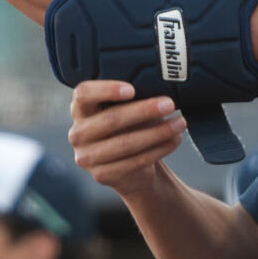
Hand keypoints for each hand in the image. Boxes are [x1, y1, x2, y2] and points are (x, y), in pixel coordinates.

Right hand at [68, 81, 187, 195]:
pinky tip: (174, 140)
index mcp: (80, 109)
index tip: (132, 90)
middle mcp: (78, 133)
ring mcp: (87, 157)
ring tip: (179, 123)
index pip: (83, 93)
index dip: (106, 90)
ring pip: (125, 143)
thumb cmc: (127, 128)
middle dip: (144, 111)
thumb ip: (131, 97)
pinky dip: (159, 150)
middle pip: (110, 119)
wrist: (128, 167)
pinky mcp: (102, 175)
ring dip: (157, 132)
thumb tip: (158, 83)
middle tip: (169, 104)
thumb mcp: (125, 109)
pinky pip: (134, 161)